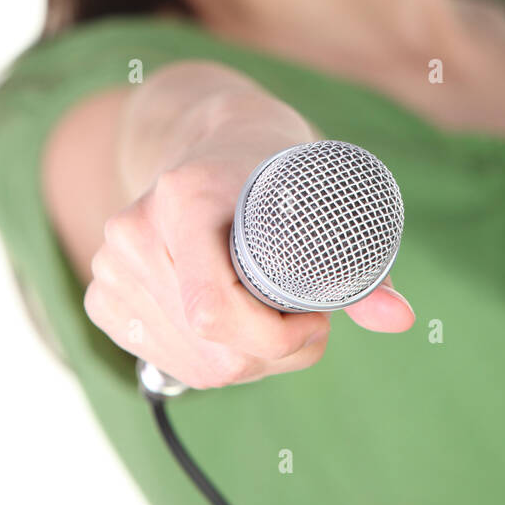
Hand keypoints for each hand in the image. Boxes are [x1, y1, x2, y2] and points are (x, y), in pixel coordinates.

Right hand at [83, 108, 413, 388]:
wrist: (217, 140)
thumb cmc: (279, 172)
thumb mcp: (323, 200)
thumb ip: (361, 267)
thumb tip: (402, 319)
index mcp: (184, 197)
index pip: (215, 309)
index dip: (277, 337)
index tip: (318, 318)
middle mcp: (134, 230)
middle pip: (212, 349)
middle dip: (273, 354)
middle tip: (306, 324)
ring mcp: (111, 263)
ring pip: (192, 364)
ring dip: (246, 361)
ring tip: (272, 320)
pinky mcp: (102, 294)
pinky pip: (165, 361)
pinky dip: (209, 360)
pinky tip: (232, 325)